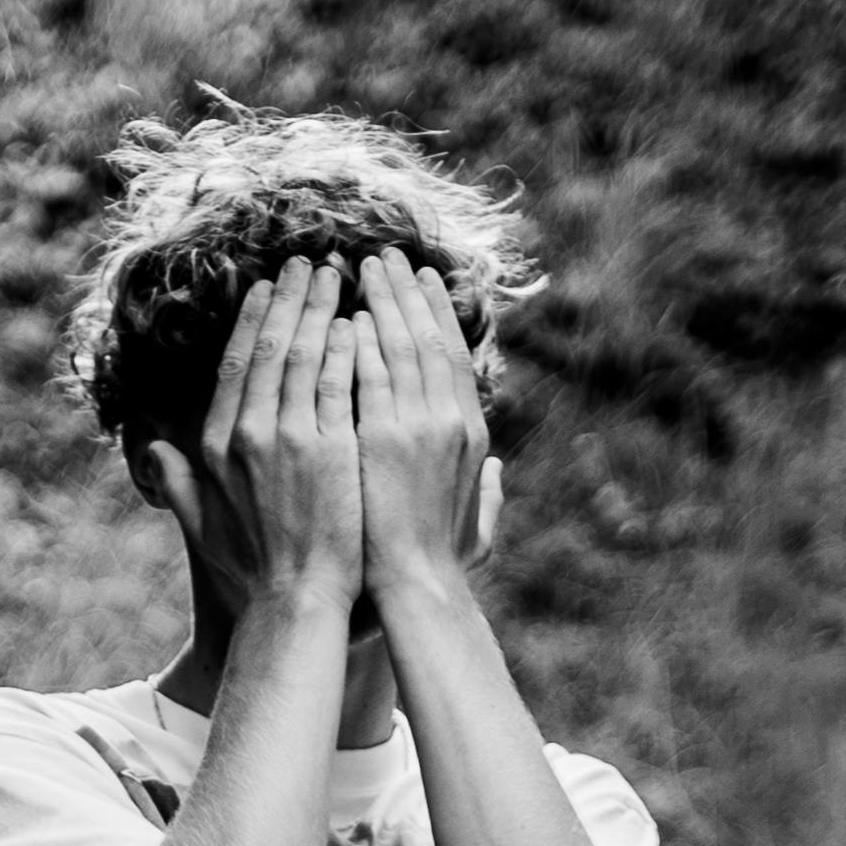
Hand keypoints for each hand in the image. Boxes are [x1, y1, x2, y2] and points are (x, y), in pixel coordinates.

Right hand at [147, 255, 363, 614]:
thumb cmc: (252, 576)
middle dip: (290, 298)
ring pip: (306, 354)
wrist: (294, 606)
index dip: (253, 322)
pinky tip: (358, 322)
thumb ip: (178, 484)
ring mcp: (291, 439)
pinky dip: (347, 348)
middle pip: (270, 347)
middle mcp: (248, 435)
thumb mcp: (202, 527)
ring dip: (321, 309)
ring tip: (338, 276)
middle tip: (308, 262)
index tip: (268, 290)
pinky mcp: (331, 450)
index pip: (237, 366)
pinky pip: (340, 383)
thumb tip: (152, 450)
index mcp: (217, 447)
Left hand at [352, 249, 504, 599]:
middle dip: (408, 293)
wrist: (420, 590)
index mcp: (471, 433)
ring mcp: (418, 426)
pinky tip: (350, 313)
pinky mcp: (384, 438)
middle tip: (387, 256)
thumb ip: (487, 495)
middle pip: (430, 338)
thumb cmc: (443, 566)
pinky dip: (363, 341)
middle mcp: (450, 421)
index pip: (455, 357)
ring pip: (401, 346)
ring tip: (365, 267)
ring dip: (384, 302)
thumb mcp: (475, 527)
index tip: (422, 281)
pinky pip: (371, 375)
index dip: (438, 314)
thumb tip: (495, 476)